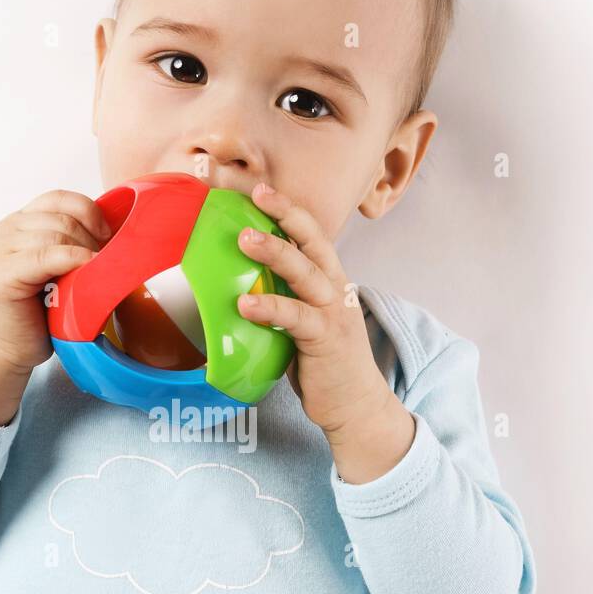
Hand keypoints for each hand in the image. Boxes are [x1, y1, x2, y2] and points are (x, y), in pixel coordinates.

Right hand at [0, 188, 111, 372]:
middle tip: (105, 262)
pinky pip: (46, 255)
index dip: (88, 211)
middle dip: (91, 237)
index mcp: (20, 222)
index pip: (59, 198)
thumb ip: (71, 244)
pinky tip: (87, 269)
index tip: (108, 235)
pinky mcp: (2, 272)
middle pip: (62, 217)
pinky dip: (73, 259)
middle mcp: (6, 229)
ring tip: (95, 272)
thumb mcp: (58, 268)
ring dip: (84, 251)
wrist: (7, 348)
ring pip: (56, 234)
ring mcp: (0, 249)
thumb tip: (117, 231)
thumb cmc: (38, 313)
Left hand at [237, 182, 415, 480]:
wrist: (356, 405)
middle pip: (312, 240)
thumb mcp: (302, 322)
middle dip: (285, 213)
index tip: (258, 188)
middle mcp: (335, 288)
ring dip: (275, 252)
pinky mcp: (326, 339)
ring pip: (305, 272)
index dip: (286, 210)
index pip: (309, 235)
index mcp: (329, 279)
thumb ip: (281, 299)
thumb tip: (236, 285)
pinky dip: (271, 308)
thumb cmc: (322, 363)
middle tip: (255, 192)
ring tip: (245, 238)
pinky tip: (245, 305)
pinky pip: (297, 317)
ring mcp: (333, 312)